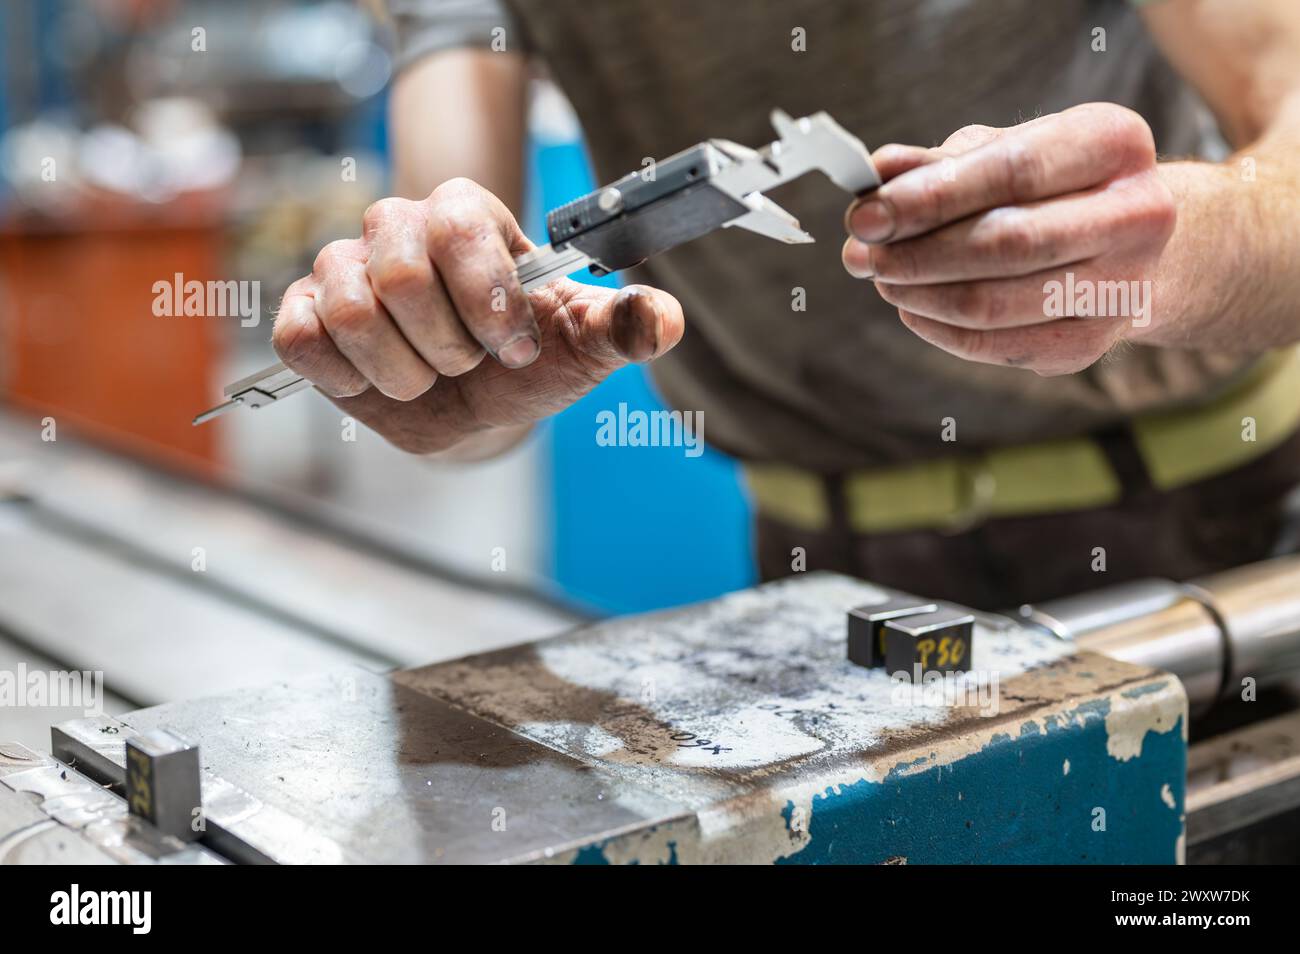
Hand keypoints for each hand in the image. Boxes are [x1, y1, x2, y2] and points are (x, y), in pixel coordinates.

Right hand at [273, 178, 683, 453]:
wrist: (479, 408)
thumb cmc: (531, 360)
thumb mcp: (585, 346)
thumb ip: (625, 326)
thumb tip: (665, 319)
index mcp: (468, 215)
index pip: (457, 224)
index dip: (486, 299)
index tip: (515, 348)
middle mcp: (398, 227)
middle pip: (398, 275)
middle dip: (446, 347)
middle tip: (468, 363)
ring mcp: (343, 267)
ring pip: (346, 310)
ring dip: (401, 370)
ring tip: (427, 376)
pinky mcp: (304, 313)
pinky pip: (299, 339)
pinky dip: (346, 377)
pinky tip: (377, 381)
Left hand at [842, 103, 1177, 374]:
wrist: (1133, 245)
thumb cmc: (1054, 185)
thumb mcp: (1005, 150)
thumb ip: (941, 161)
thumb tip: (879, 171)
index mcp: (1115, 145)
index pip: (1014, 172)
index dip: (931, 197)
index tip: (866, 215)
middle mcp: (1138, 216)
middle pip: (1007, 244)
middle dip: (917, 253)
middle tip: (859, 254)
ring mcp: (1121, 288)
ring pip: (994, 304)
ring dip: (919, 293)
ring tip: (880, 276)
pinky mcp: (1091, 344)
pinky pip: (993, 345)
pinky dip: (938, 328)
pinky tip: (913, 305)